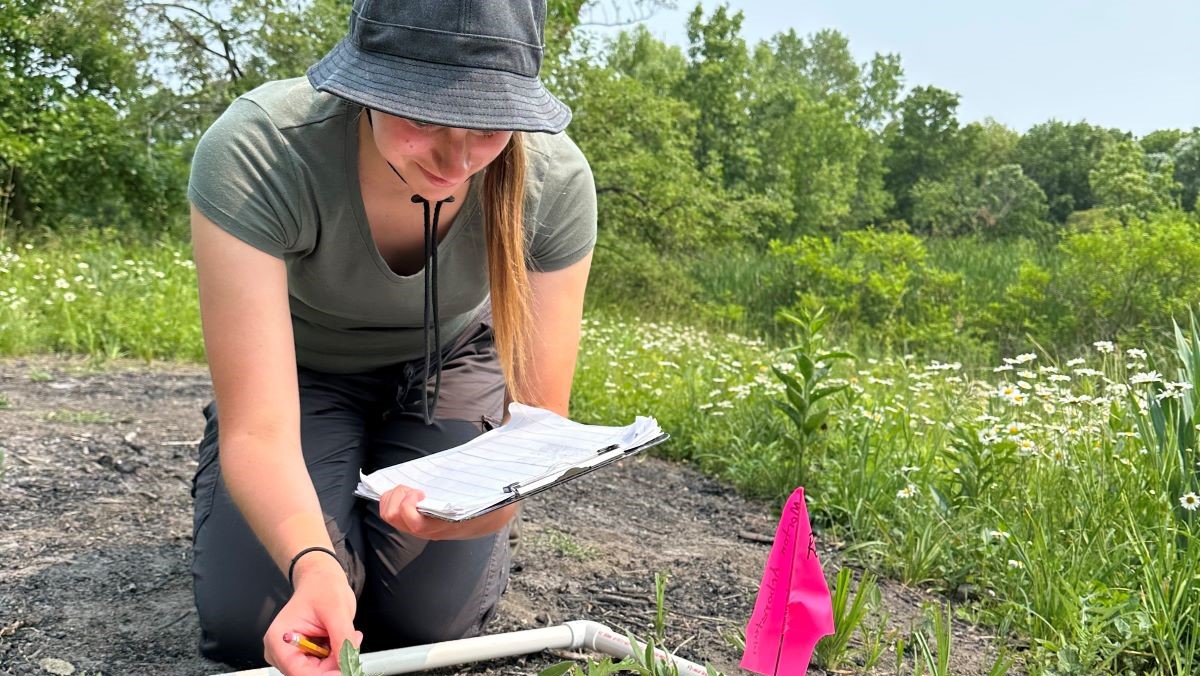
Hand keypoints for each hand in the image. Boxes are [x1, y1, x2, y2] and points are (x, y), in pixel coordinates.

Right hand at [263, 552, 361, 675]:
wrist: (322, 581)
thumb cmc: (321, 587)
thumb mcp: (336, 610)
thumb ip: (342, 638)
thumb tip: (347, 662)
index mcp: (279, 639)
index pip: (298, 671)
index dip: (324, 675)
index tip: (344, 671)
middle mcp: (282, 651)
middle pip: (309, 674)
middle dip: (335, 664)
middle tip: (350, 645)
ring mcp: (294, 655)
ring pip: (320, 672)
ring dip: (338, 658)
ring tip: (346, 635)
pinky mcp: (306, 657)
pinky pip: (325, 667)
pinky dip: (338, 656)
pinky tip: (341, 638)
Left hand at [379, 485, 517, 539]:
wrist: (491, 518)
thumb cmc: (488, 501)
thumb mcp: (489, 491)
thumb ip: (480, 478)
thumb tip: (494, 446)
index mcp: (448, 524)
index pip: (416, 525)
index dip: (408, 507)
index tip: (418, 490)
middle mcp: (432, 530)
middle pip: (396, 520)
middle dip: (396, 497)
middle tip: (410, 486)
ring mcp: (423, 527)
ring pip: (392, 519)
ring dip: (392, 499)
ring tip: (406, 487)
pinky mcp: (419, 522)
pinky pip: (396, 515)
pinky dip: (394, 500)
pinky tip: (406, 490)